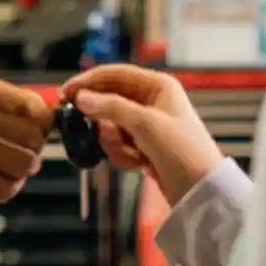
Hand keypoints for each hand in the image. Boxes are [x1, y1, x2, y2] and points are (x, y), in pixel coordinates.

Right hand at [0, 76, 52, 201]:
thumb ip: (10, 101)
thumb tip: (52, 117)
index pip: (35, 108)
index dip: (43, 124)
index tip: (35, 130)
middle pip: (33, 138)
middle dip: (36, 149)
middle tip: (25, 152)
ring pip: (24, 166)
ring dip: (25, 171)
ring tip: (13, 167)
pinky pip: (5, 189)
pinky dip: (10, 188)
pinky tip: (0, 180)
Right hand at [62, 64, 222, 204]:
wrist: (200, 191)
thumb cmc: (182, 151)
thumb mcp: (146, 124)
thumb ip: (111, 108)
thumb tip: (81, 98)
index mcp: (158, 85)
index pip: (116, 73)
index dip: (89, 81)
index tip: (65, 93)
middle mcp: (152, 100)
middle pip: (109, 100)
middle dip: (103, 120)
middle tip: (95, 131)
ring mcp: (147, 124)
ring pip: (110, 124)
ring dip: (113, 141)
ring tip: (129, 153)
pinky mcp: (143, 146)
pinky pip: (117, 143)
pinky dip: (121, 154)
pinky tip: (136, 163)